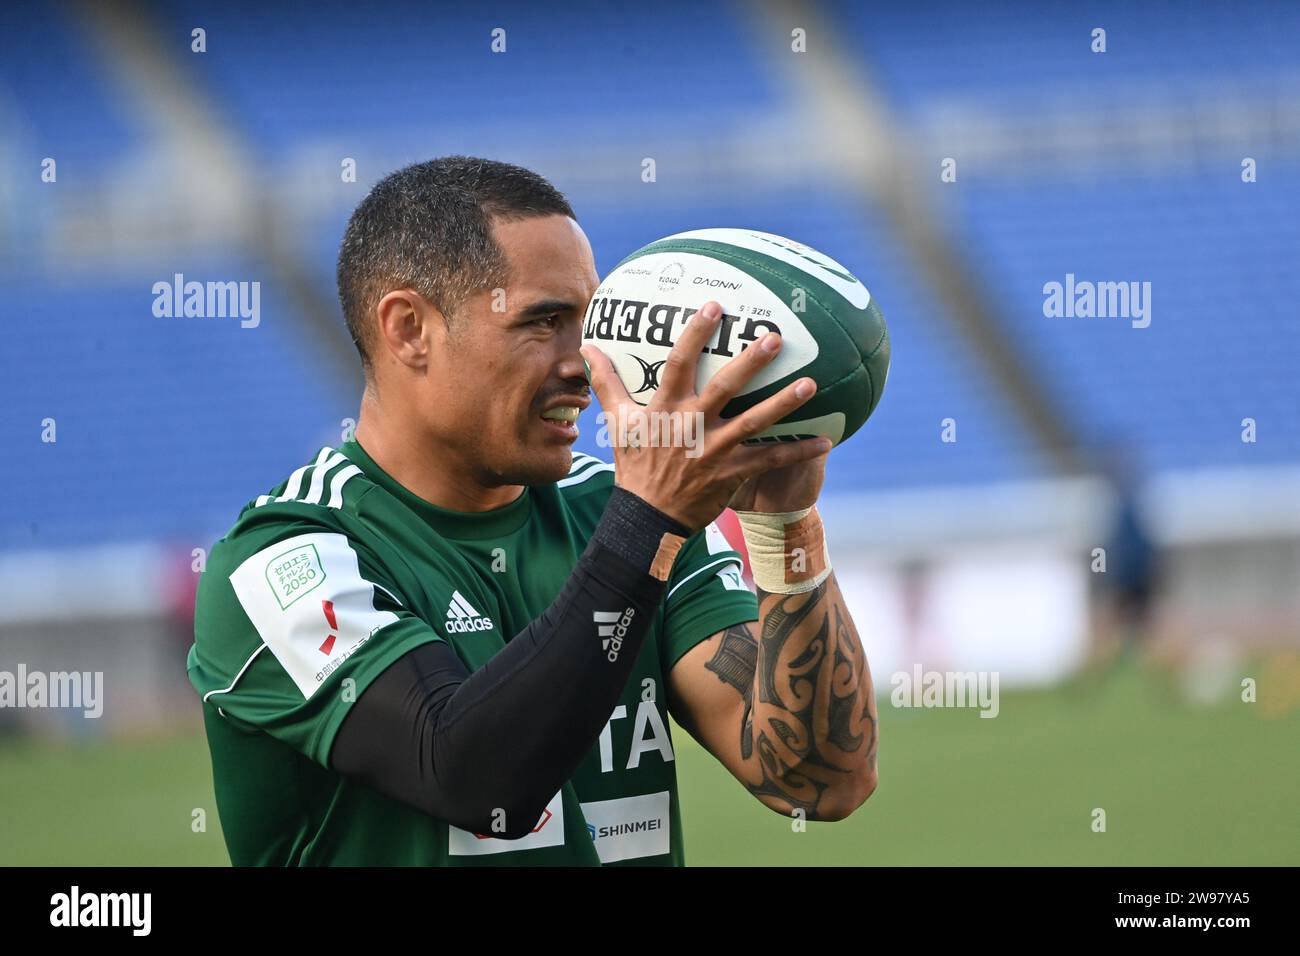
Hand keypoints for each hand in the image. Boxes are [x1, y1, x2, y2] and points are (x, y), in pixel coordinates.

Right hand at [580, 300, 830, 532]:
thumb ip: (607, 382)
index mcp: (665, 409)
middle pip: (724, 388)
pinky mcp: (733, 474)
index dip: (695, 335)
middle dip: (750, 362)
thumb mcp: (617, 423)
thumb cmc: (634, 466)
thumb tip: (588, 347)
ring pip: (754, 422)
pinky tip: (826, 441)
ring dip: (784, 403)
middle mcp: (692, 426)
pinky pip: (770, 461)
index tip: (714, 307)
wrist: (646, 518)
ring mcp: (715, 451)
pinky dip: (798, 451)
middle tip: (775, 338)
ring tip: (811, 384)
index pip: (678, 365)